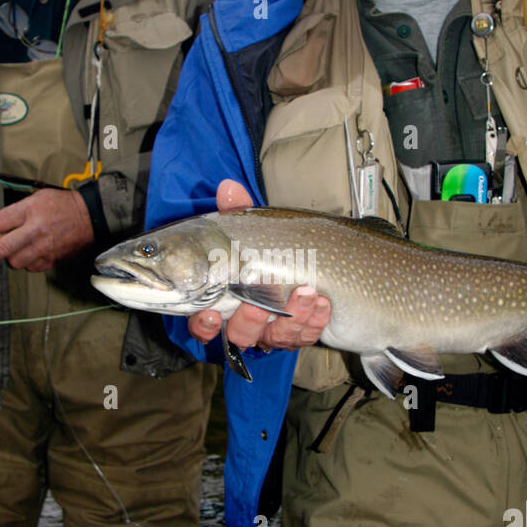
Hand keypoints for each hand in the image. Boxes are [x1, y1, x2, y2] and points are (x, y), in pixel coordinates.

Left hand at [0, 188, 93, 270]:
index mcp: (30, 211)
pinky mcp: (51, 259)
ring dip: (10, 258)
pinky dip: (27, 263)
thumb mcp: (37, 197)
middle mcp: (35, 230)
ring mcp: (43, 247)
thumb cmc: (63, 206)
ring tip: (13, 251)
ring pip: (14, 262)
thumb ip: (16, 211)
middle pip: (1, 248)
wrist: (90, 217)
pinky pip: (30, 267)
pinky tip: (30, 254)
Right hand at [187, 179, 330, 349]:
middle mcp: (245, 322)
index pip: (203, 324)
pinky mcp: (299, 334)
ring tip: (307, 292)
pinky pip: (305, 336)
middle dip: (249, 322)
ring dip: (291, 319)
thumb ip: (238, 212)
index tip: (210, 314)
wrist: (312, 261)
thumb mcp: (253, 229)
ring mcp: (273, 332)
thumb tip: (228, 188)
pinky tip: (323, 302)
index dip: (203, 325)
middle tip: (259, 303)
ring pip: (275, 339)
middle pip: (239, 336)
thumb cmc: (268, 249)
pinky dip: (314, 320)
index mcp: (223, 302)